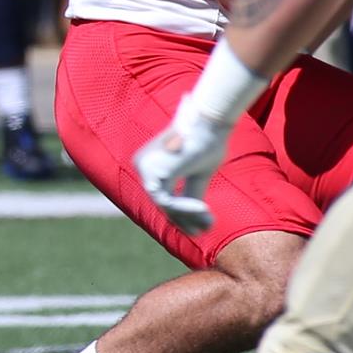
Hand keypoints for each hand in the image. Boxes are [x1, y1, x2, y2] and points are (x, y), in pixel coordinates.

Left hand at [133, 93, 229, 235]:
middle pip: (161, 202)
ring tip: (210, 222)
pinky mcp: (155, 172)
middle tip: (205, 230)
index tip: (200, 227)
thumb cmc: (207, 142)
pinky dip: (186, 209)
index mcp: (150, 162)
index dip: (180, 215)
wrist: (210, 122)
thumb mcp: (197, 174)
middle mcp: (143, 164)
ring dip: (188, 216)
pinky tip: (205, 211)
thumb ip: (190, 194)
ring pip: (164, 205)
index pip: (161, 195)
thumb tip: (196, 222)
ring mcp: (146, 168)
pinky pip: (167, 201)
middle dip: (184, 220)